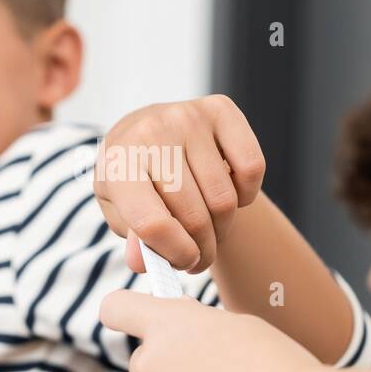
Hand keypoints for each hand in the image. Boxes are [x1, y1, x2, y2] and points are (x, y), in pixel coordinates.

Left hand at [94, 95, 264, 273]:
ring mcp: (187, 116)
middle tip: (199, 255)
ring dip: (223, 227)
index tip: (185, 262)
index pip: (151, 222)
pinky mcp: (220, 109)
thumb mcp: (120, 212)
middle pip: (194, 217)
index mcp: (118, 162)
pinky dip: (246, 194)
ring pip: (224, 199)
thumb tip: (143, 262)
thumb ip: (133, 239)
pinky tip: (228, 192)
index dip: (175, 254)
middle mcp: (151, 132)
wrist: (147, 132)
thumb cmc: (134, 180)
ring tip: (210, 228)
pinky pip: (252, 169)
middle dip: (202, 249)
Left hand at [99, 290, 321, 371]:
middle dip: (167, 366)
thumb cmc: (280, 370)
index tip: (137, 319)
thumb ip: (196, 327)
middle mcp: (152, 364)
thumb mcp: (237, 327)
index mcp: (170, 325)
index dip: (124, 311)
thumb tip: (178, 333)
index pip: (115, 307)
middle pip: (143, 361)